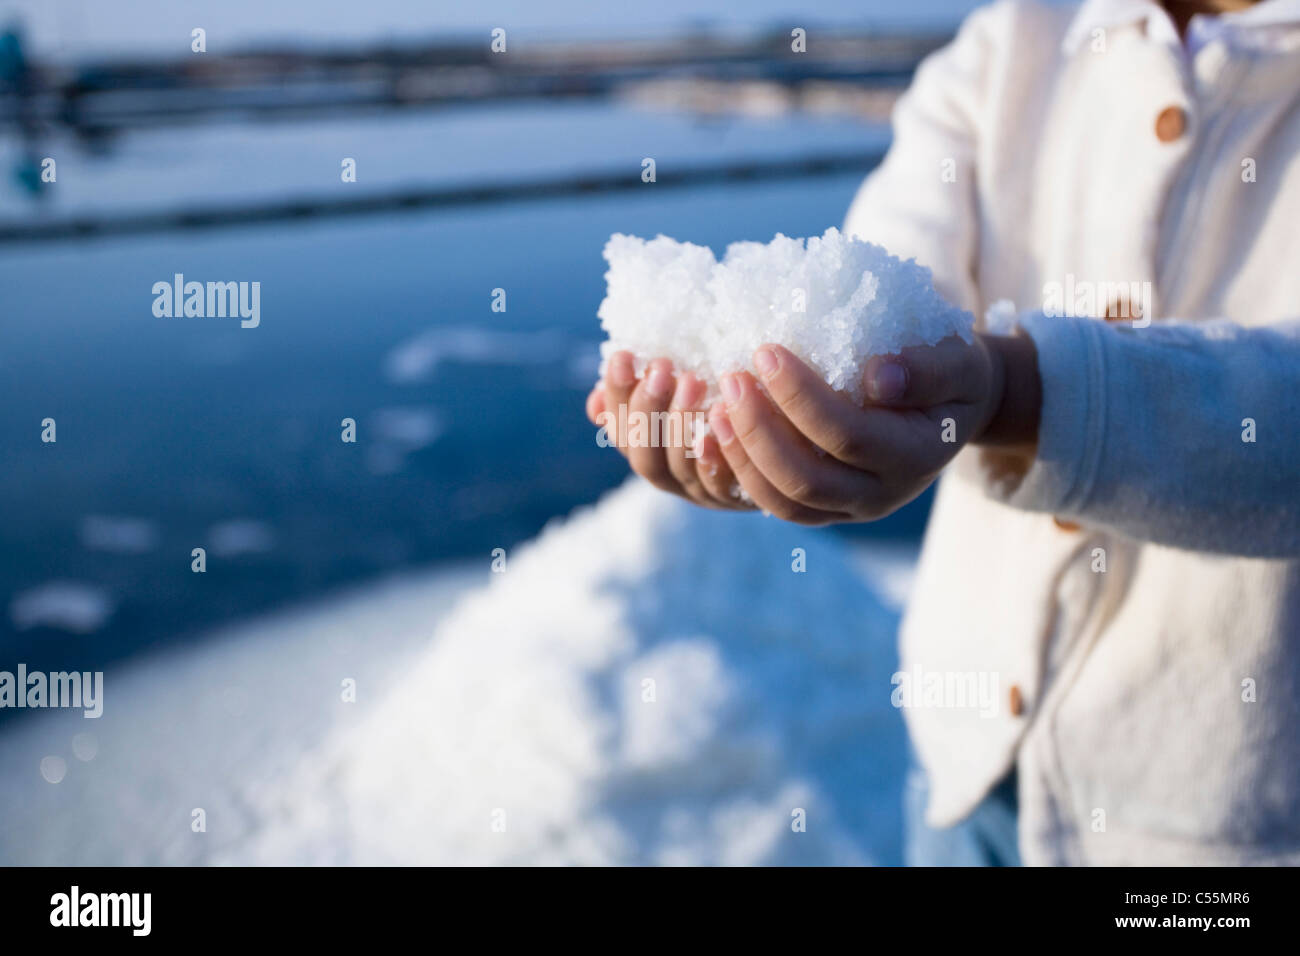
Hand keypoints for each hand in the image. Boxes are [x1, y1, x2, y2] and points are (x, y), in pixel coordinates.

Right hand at [586, 351, 756, 511]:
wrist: (787, 448)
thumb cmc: (727, 406)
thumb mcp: (682, 394)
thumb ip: (643, 393)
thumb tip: (595, 405)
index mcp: (651, 451)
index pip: (620, 429)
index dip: (617, 395)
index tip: (624, 355)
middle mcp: (673, 478)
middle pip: (644, 456)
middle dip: (647, 410)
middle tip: (662, 368)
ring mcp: (704, 492)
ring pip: (679, 468)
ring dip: (681, 423)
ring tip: (693, 380)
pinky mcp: (741, 497)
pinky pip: (722, 483)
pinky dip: (715, 454)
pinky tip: (719, 418)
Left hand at [702, 333, 1019, 524]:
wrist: (952, 406)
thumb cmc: (951, 372)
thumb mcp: (958, 361)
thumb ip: (926, 369)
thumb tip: (877, 379)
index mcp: (914, 456)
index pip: (848, 435)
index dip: (802, 397)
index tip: (765, 350)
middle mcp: (881, 495)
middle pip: (807, 480)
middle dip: (759, 430)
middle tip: (731, 378)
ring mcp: (849, 509)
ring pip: (783, 503)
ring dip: (742, 457)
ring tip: (715, 407)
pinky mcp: (822, 509)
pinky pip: (773, 505)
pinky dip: (739, 474)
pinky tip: (716, 434)